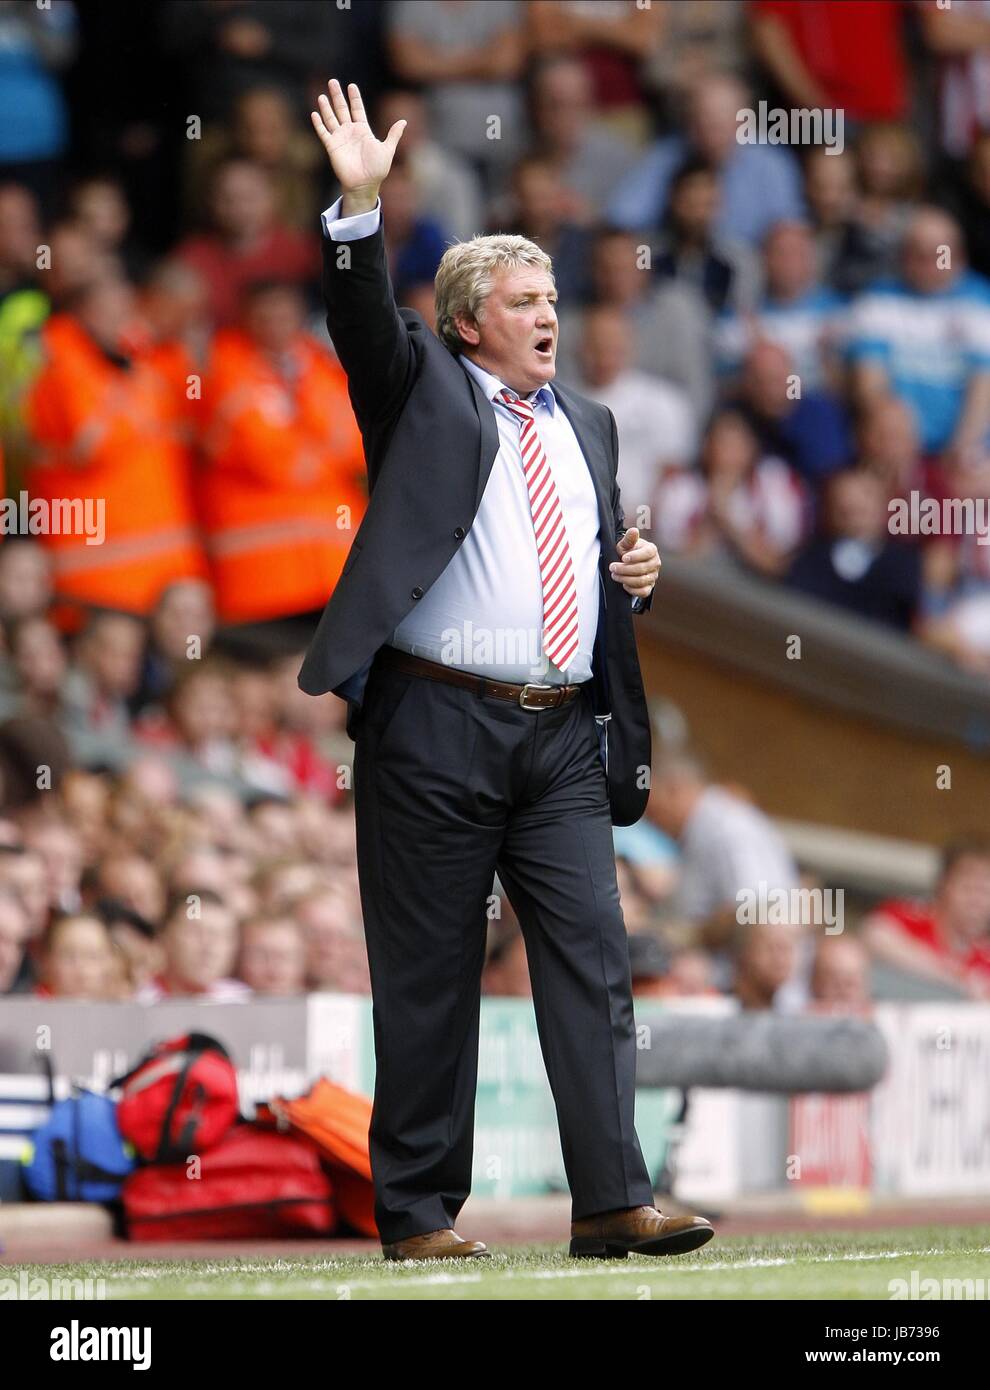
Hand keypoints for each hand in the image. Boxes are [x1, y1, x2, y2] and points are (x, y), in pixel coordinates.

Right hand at [311, 79, 405, 211]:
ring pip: (331, 118)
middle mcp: (350, 132)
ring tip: (322, 95)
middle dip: (337, 96)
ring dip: (326, 107)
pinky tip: (314, 113)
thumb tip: (404, 121)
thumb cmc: (377, 170)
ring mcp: (340, 138)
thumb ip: (393, 135)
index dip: (354, 98)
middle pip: (342, 109)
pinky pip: (324, 133)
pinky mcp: (332, 147)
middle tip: (333, 81)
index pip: (357, 109)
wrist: (365, 185)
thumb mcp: (387, 150)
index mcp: (363, 130)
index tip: (351, 86)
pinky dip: (319, 124)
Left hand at [610, 527, 659, 597]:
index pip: (647, 553)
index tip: (623, 558)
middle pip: (642, 568)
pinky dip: (632, 589)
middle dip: (624, 569)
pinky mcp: (649, 587)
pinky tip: (624, 584)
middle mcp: (655, 563)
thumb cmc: (628, 551)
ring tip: (614, 575)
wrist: (629, 563)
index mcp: (652, 550)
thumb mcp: (626, 544)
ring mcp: (653, 576)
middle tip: (612, 567)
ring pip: (641, 581)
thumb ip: (629, 538)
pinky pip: (643, 592)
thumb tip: (633, 530)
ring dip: (625, 579)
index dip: (635, 556)